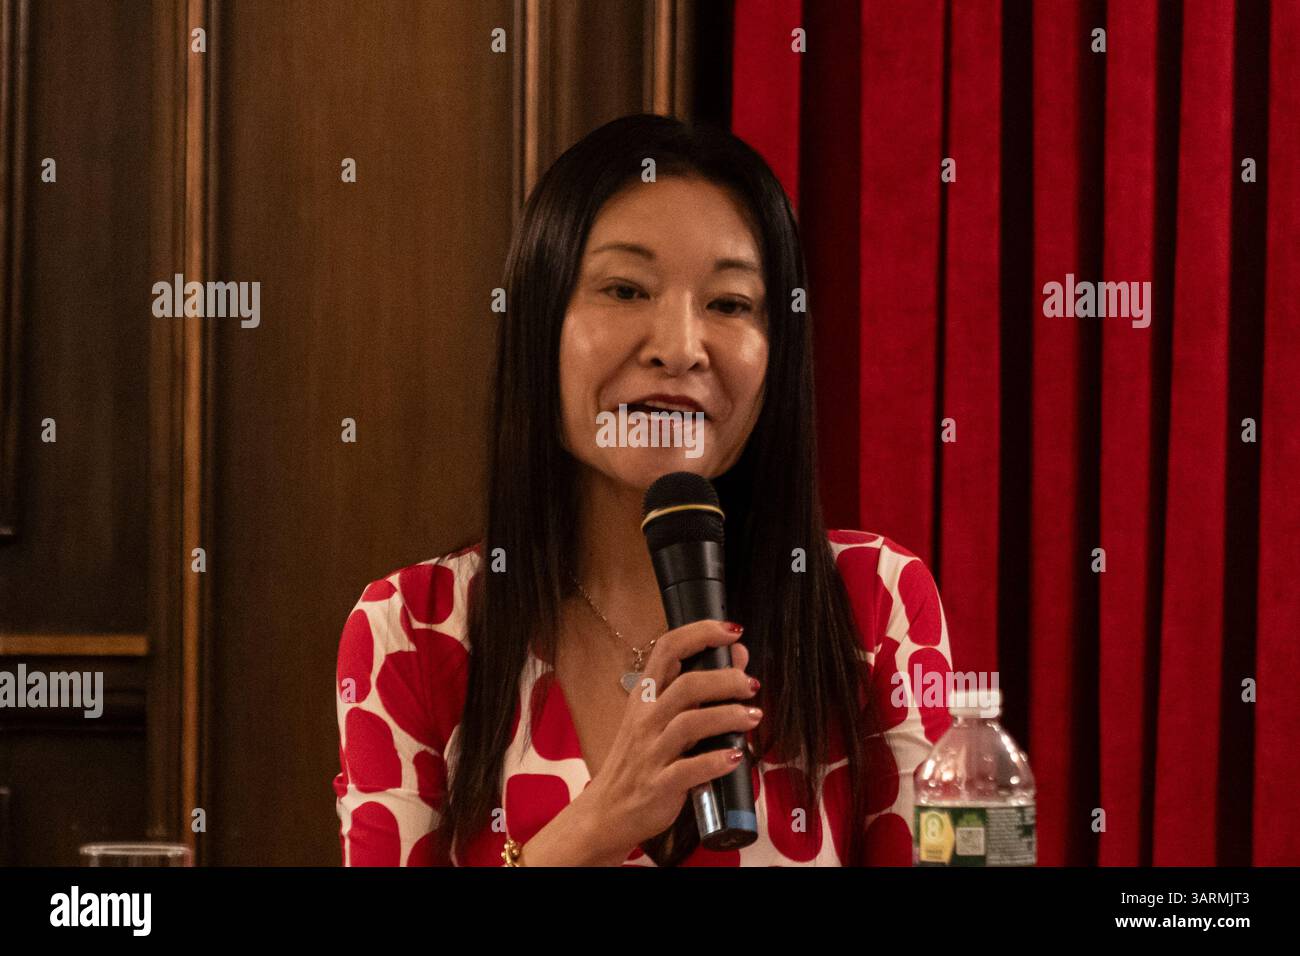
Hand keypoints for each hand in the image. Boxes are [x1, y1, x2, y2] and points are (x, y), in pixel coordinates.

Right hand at [579, 619, 759, 856]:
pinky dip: (717, 761)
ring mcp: (651, 753)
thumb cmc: (639, 760)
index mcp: (644, 697)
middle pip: (687, 685)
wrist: (607, 811)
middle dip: (726, 680)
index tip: (732, 631)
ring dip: (729, 717)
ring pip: (691, 723)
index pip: (668, 649)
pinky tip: (738, 756)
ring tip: (753, 716)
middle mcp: (645, 719)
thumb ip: (696, 691)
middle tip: (751, 684)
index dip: (702, 633)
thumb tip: (738, 658)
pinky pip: (689, 770)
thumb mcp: (660, 720)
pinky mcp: (659, 785)